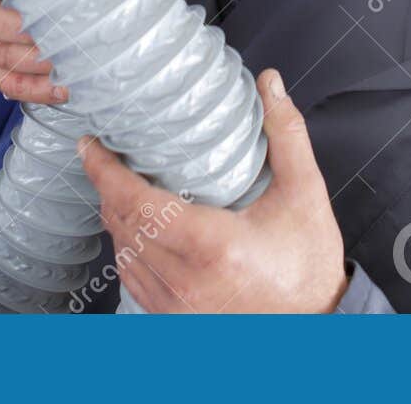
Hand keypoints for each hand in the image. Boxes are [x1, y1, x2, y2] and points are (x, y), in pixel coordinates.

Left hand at [78, 69, 349, 312]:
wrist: (320, 326)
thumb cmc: (310, 266)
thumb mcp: (305, 194)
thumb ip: (286, 135)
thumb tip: (269, 84)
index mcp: (211, 247)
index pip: (136, 204)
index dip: (105, 171)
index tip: (90, 145)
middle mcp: (185, 282)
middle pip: (122, 226)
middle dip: (106, 188)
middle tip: (101, 155)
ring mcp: (176, 308)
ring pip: (123, 256)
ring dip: (116, 219)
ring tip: (117, 187)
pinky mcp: (176, 321)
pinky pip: (135, 281)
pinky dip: (129, 251)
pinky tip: (138, 230)